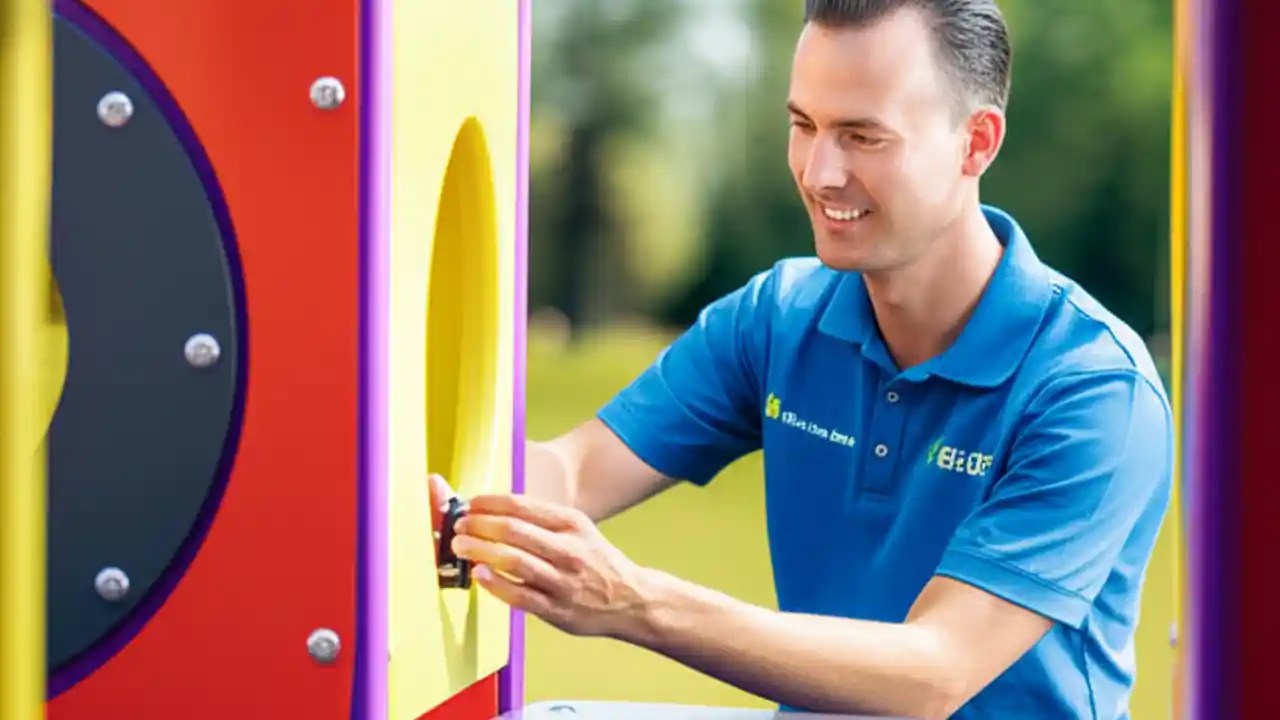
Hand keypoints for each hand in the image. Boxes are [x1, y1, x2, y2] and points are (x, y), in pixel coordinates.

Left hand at [435, 480, 652, 640]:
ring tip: (460, 546)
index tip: (470, 504)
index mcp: (571, 524)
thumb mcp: (578, 529)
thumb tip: (494, 511)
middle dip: (479, 525)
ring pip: (515, 561)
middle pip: (514, 531)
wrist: (631, 599)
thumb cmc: (595, 561)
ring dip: (481, 551)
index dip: (490, 503)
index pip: (523, 506)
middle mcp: (568, 549)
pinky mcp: (557, 610)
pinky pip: (520, 595)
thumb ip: (542, 521)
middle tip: (459, 525)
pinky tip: (479, 575)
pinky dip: (496, 585)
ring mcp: (562, 581)